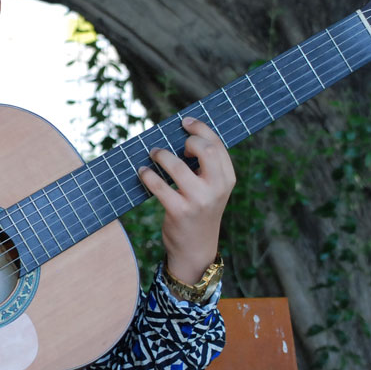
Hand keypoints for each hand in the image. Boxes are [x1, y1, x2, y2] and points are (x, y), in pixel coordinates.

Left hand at [137, 117, 235, 282]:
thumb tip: (180, 136)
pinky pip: (159, 186)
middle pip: (205, 150)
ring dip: (161, 155)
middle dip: (187, 140)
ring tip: (153, 154)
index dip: (200, 129)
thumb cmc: (200, 211)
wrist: (196, 248)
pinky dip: (148, 175)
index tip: (185, 121)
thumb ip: (205, 167)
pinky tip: (142, 171)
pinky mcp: (179, 211)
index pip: (217, 145)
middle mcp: (217, 188)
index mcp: (227, 178)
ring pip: (177, 166)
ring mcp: (199, 200)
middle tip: (173, 145)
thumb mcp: (211, 189)